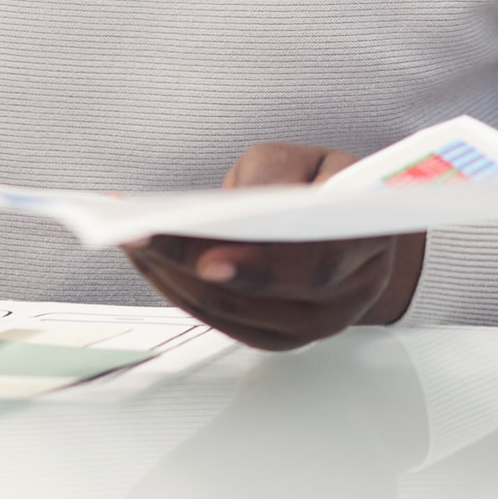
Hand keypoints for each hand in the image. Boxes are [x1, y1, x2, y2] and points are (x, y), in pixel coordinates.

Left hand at [122, 142, 423, 350]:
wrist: (357, 223)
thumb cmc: (330, 183)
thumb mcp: (310, 160)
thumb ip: (273, 180)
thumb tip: (223, 210)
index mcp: (367, 244)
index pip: (312, 266)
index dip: (258, 266)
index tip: (206, 258)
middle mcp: (345, 300)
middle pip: (257, 297)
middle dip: (188, 265)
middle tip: (138, 236)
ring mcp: (311, 327)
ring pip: (230, 313)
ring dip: (171, 276)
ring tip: (129, 238)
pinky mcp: (278, 338)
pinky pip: (220, 322)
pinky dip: (178, 289)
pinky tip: (148, 258)